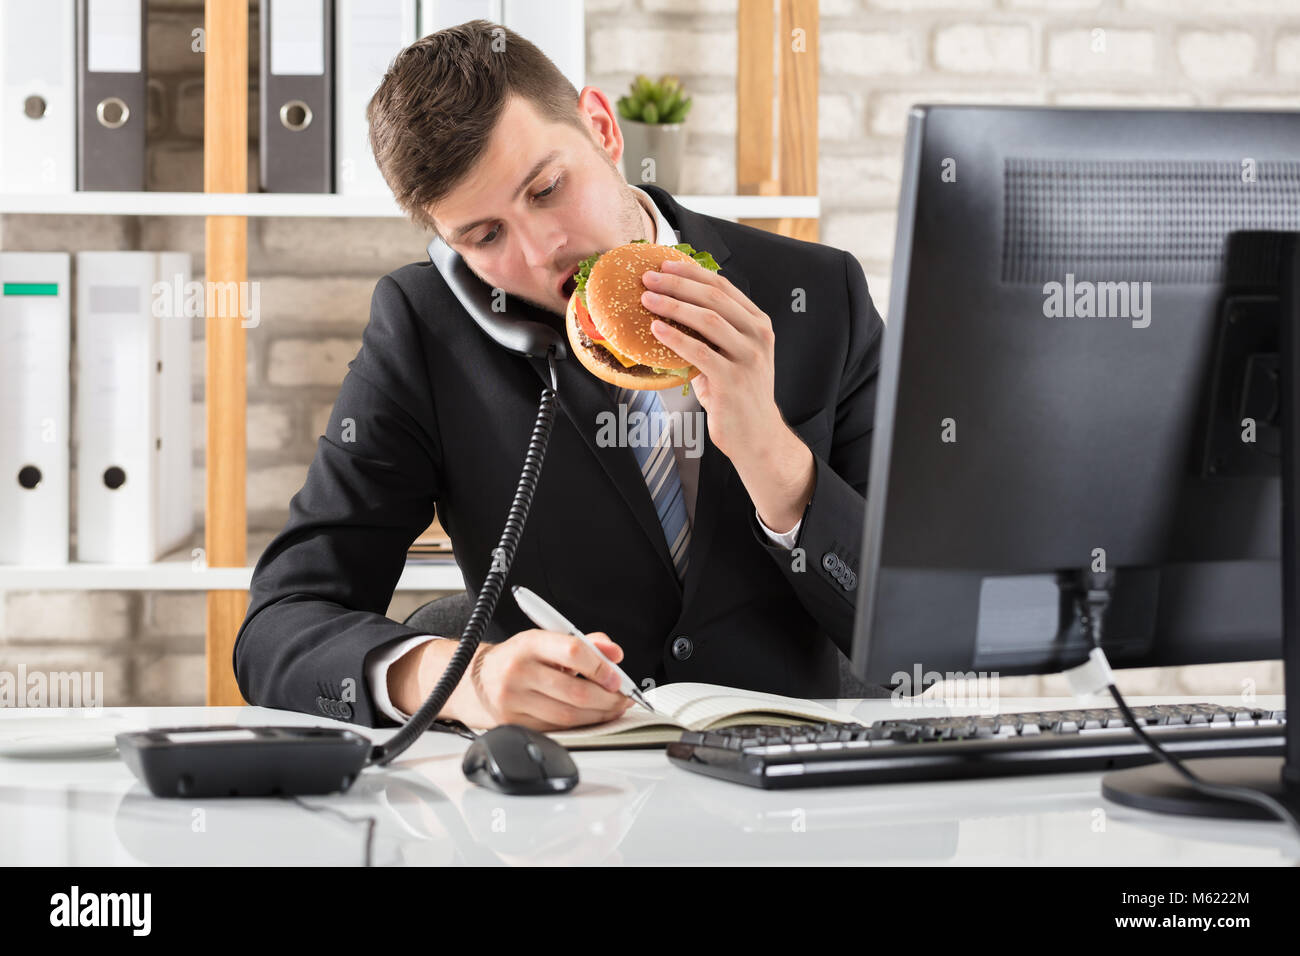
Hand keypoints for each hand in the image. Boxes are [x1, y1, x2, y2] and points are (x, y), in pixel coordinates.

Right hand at [439, 630, 633, 730]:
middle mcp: (518, 670)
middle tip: (624, 698)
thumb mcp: (546, 639)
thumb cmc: (517, 658)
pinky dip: (579, 725)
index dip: (602, 667)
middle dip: (608, 699)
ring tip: (612, 709)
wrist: (474, 678)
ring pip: (567, 715)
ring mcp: (513, 699)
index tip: (618, 677)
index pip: (574, 652)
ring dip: (598, 715)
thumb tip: (614, 652)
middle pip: (575, 691)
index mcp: (530, 643)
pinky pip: (555, 729)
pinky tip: (590, 718)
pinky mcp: (511, 722)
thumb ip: (584, 641)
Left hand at [640, 257, 784, 462]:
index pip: (724, 287)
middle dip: (677, 284)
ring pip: (709, 319)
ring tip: (647, 299)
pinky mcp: (734, 379)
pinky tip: (657, 330)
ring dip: (673, 306)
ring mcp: (749, 357)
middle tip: (648, 278)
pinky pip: (700, 352)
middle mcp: (758, 336)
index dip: (692, 272)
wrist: (755, 435)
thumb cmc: (737, 394)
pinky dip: (676, 338)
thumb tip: (670, 309)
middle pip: (714, 297)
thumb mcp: (729, 355)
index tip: (665, 265)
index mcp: (758, 323)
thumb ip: (710, 333)